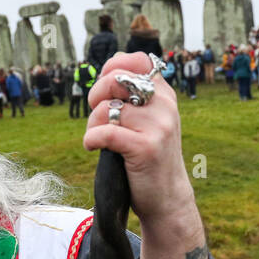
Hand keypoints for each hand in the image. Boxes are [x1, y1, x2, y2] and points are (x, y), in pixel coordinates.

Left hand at [84, 52, 195, 228]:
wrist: (167, 198)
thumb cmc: (150, 158)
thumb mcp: (150, 122)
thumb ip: (136, 98)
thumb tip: (107, 73)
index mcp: (164, 95)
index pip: (136, 60)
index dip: (112, 68)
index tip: (105, 90)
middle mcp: (164, 105)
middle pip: (116, 79)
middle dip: (96, 96)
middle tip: (97, 117)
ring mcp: (157, 126)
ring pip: (106, 108)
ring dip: (92, 125)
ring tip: (97, 139)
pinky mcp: (145, 147)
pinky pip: (104, 133)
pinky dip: (91, 140)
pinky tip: (93, 148)